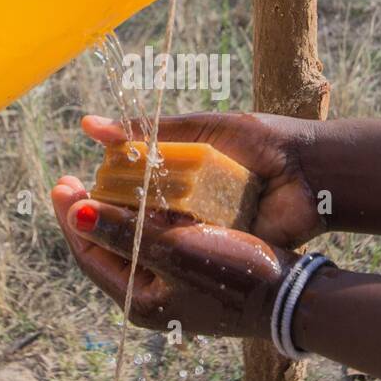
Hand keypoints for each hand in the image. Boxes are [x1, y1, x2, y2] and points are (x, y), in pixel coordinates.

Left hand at [50, 175, 298, 338]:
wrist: (292, 295)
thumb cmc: (233, 273)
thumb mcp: (175, 249)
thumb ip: (123, 231)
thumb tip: (74, 214)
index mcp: (138, 299)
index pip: (89, 253)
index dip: (72, 216)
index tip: (61, 181)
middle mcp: (150, 297)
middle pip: (106, 248)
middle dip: (90, 212)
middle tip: (73, 179)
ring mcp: (172, 288)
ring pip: (131, 242)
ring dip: (117, 211)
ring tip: (102, 180)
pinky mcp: (194, 275)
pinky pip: (156, 241)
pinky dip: (146, 216)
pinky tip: (146, 194)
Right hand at [80, 112, 324, 247]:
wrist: (312, 170)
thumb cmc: (260, 141)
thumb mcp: (199, 130)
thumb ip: (147, 132)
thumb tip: (88, 126)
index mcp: (177, 175)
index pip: (124, 190)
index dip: (95, 193)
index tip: (68, 188)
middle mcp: (185, 207)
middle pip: (135, 220)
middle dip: (107, 217)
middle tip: (75, 212)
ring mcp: (202, 232)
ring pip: (157, 240)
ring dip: (134, 233)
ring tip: (98, 227)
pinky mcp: (220, 252)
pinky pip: (186, 255)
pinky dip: (168, 249)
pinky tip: (141, 245)